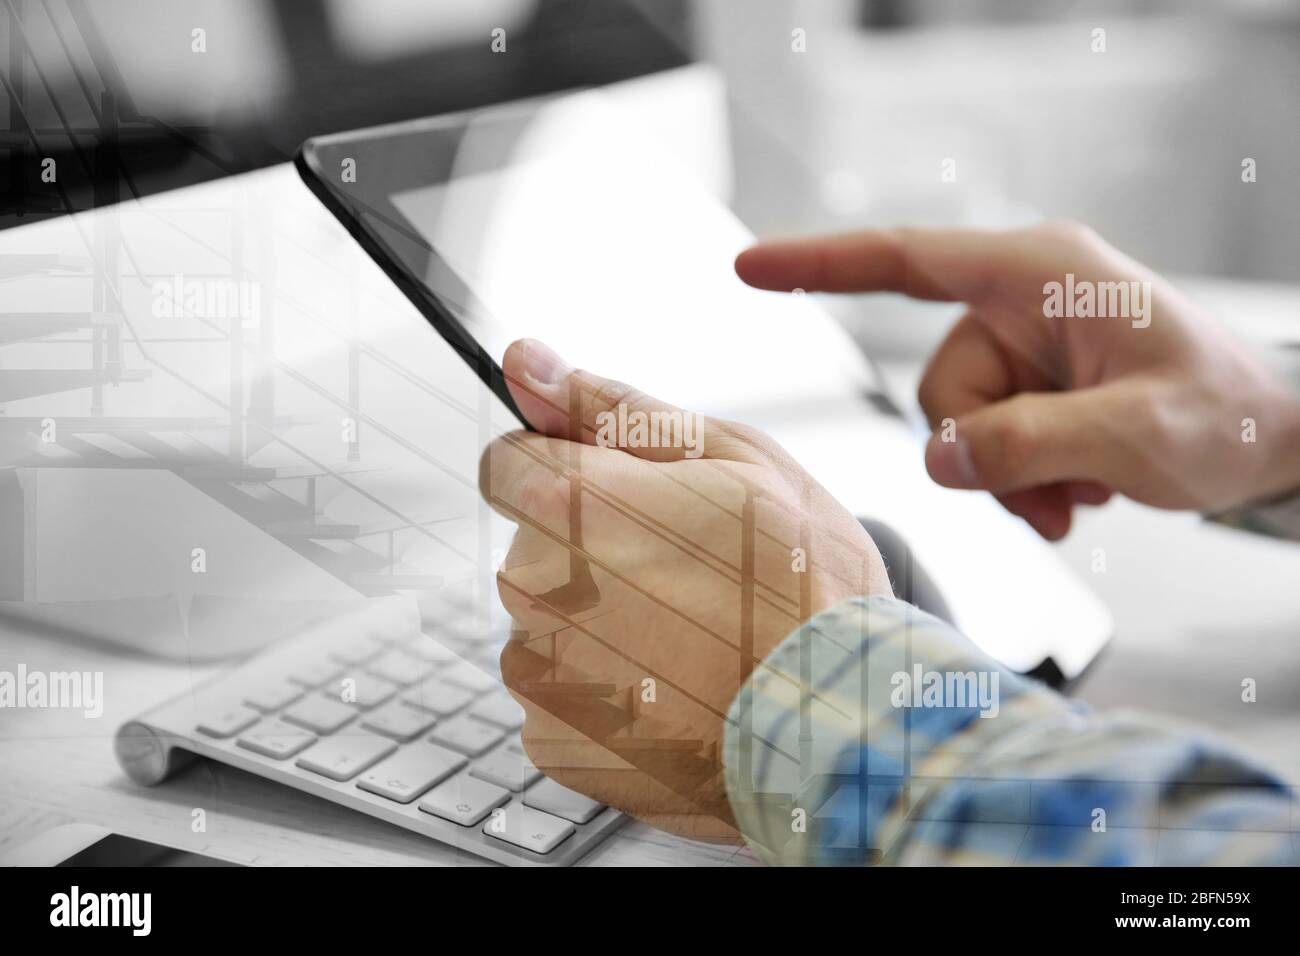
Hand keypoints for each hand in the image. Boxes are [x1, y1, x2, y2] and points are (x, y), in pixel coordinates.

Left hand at [480, 339, 889, 839]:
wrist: (841, 725)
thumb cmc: (803, 584)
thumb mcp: (734, 458)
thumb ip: (615, 409)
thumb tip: (526, 361)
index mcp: (571, 502)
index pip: (506, 461)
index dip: (567, 470)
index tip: (623, 501)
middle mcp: (534, 587)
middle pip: (533, 544)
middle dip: (593, 549)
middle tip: (687, 577)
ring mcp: (539, 671)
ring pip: (548, 621)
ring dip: (601, 624)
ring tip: (688, 641)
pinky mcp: (552, 741)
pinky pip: (561, 694)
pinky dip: (605, 693)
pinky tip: (670, 691)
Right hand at [737, 222, 1299, 538]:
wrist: (1272, 437)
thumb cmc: (1225, 412)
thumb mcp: (1137, 432)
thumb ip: (1030, 443)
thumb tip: (939, 458)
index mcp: (1041, 272)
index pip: (906, 261)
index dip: (819, 265)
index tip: (750, 269)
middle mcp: (1020, 300)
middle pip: (936, 385)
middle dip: (983, 454)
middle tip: (1059, 491)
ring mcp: (1022, 345)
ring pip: (955, 428)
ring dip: (1009, 477)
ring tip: (1081, 490)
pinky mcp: (1028, 384)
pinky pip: (979, 441)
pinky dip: (1018, 480)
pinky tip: (1077, 487)